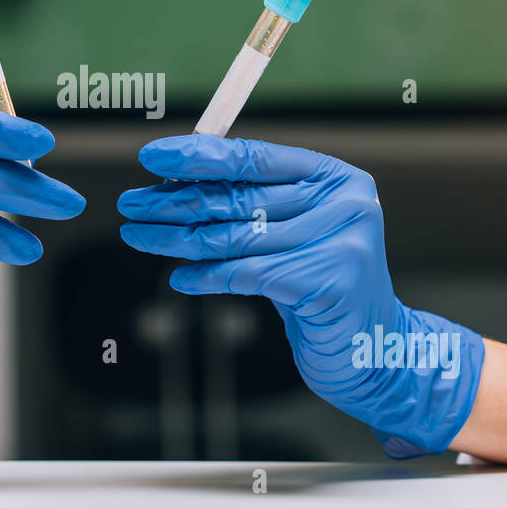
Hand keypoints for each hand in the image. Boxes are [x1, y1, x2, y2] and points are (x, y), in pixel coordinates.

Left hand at [117, 134, 482, 456]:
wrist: (375, 352)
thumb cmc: (323, 286)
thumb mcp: (295, 234)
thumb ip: (254, 204)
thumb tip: (177, 180)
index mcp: (337, 178)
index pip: (256, 157)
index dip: (200, 155)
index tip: (154, 156)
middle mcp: (345, 203)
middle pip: (239, 197)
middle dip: (175, 199)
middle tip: (131, 203)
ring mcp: (340, 243)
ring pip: (235, 236)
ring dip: (176, 237)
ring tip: (137, 235)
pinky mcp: (326, 283)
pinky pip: (245, 275)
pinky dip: (205, 276)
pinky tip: (178, 278)